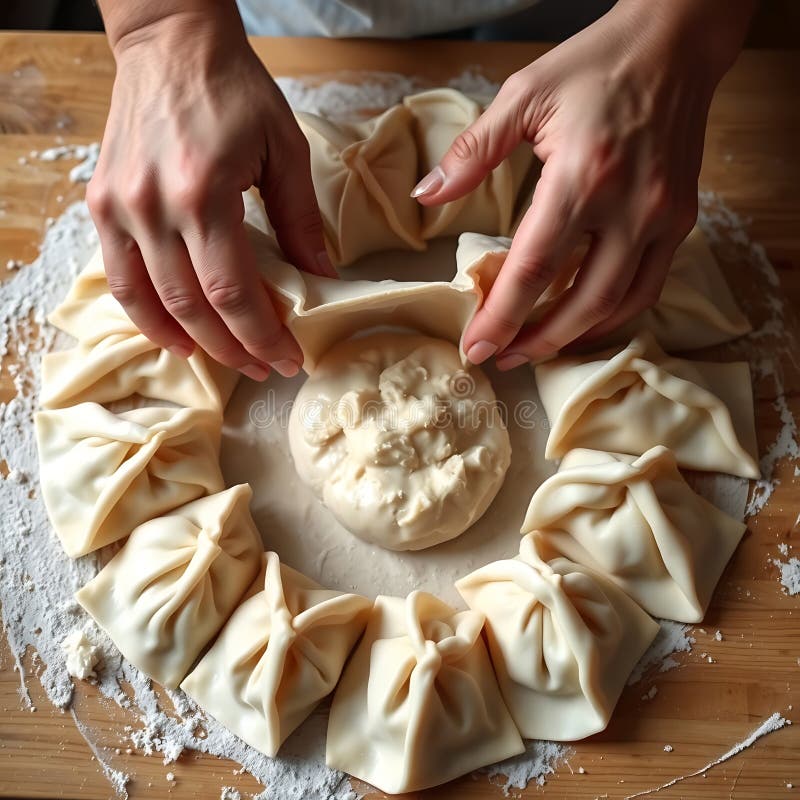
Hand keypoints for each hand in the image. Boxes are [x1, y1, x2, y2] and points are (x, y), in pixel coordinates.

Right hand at [87, 6, 334, 379]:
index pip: (233, 292)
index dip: (262, 335)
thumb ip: (299, 222)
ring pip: (151, 302)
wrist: (172, 46)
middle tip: (265, 366)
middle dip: (234, 347)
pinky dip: (147, 314)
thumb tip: (319, 280)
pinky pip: (120, 278)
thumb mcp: (284, 151)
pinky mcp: (102, 203)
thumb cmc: (234, 91)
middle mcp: (152, 206)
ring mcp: (119, 207)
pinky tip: (174, 332)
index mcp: (203, 192)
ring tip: (225, 359)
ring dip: (190, 341)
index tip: (288, 358)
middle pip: (193, 306)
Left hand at [413, 0, 753, 368]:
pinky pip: (647, 286)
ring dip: (576, 336)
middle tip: (503, 358)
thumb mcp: (523, 96)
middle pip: (581, 302)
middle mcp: (628, 206)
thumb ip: (472, 152)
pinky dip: (612, 313)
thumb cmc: (595, 65)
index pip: (535, 268)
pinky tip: (582, 319)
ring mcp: (661, 217)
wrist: (673, 44)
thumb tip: (426, 195)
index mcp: (582, 176)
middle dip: (537, 341)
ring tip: (536, 348)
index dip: (502, 315)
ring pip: (619, 304)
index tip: (476, 347)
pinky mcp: (679, 220)